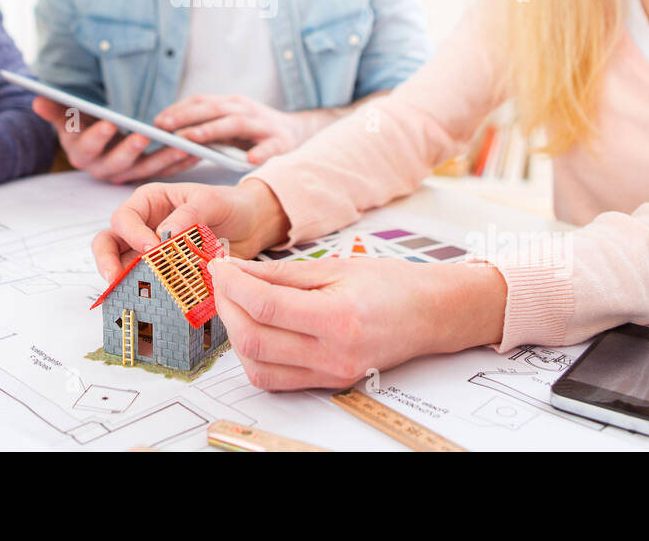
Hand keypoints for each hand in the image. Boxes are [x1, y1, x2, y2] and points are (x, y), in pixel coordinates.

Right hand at [32, 96, 198, 183]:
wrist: (99, 138)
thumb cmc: (83, 122)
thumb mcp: (67, 114)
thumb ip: (54, 108)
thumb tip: (36, 99)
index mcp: (82, 156)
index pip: (88, 147)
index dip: (97, 135)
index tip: (109, 122)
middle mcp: (105, 170)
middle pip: (119, 163)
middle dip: (132, 149)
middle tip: (145, 135)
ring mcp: (129, 174)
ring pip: (149, 168)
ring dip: (166, 157)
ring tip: (182, 142)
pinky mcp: (149, 174)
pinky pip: (167, 169)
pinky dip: (183, 161)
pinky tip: (198, 148)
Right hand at [91, 178, 289, 281]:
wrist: (252, 226)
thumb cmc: (229, 204)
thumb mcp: (211, 201)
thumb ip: (189, 214)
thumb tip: (165, 233)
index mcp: (150, 201)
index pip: (125, 217)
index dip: (132, 234)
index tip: (151, 249)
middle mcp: (143, 226)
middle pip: (108, 242)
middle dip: (106, 261)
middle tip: (114, 278)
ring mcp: (149, 252)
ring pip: (121, 266)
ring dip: (122, 281)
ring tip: (130, 294)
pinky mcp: (163, 273)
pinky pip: (145, 284)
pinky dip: (145, 293)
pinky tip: (152, 303)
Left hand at [154, 94, 310, 164]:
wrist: (299, 133)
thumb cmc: (254, 133)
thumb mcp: (229, 126)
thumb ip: (206, 129)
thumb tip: (170, 137)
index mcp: (230, 105)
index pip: (201, 102)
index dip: (178, 110)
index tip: (157, 122)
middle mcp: (245, 109)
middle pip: (213, 109)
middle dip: (187, 117)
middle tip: (164, 128)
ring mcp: (263, 124)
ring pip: (236, 123)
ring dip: (213, 130)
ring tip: (192, 139)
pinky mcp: (281, 141)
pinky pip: (271, 146)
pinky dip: (262, 151)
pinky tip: (250, 159)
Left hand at [207, 256, 508, 390]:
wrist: (431, 314)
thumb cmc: (392, 285)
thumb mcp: (335, 265)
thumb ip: (281, 274)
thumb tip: (237, 270)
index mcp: (339, 318)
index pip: (266, 307)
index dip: (232, 285)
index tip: (218, 267)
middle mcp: (334, 354)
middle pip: (254, 341)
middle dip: (226, 308)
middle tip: (221, 282)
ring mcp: (330, 374)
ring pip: (257, 367)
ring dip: (234, 334)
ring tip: (234, 303)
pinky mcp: (328, 383)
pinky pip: (274, 379)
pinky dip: (253, 355)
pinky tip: (254, 327)